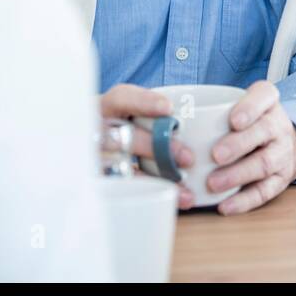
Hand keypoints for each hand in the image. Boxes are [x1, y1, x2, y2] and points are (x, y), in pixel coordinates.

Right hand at [100, 83, 196, 208]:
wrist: (87, 155)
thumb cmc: (125, 127)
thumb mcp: (132, 114)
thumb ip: (154, 113)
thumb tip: (208, 115)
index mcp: (105, 109)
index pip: (119, 99)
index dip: (142, 102)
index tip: (168, 108)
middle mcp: (95, 133)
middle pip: (120, 137)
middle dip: (155, 146)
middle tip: (188, 157)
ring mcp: (93, 160)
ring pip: (120, 166)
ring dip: (155, 174)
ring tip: (185, 181)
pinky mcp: (99, 182)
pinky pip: (124, 189)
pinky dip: (152, 192)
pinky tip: (178, 196)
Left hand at [206, 80, 295, 214]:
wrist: (283, 145)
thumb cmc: (249, 124)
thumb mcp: (240, 105)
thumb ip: (212, 110)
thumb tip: (165, 121)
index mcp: (267, 102)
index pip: (265, 96)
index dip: (250, 108)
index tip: (233, 120)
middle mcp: (278, 125)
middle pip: (264, 131)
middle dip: (239, 144)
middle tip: (216, 155)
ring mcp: (281, 153)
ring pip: (264, 163)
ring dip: (238, 174)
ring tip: (213, 183)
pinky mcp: (280, 180)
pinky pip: (264, 191)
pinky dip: (244, 200)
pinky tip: (224, 205)